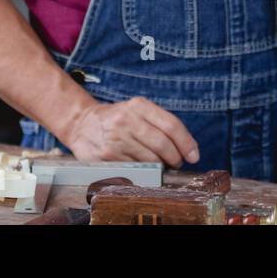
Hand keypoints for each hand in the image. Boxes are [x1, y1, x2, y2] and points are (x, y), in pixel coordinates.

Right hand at [65, 97, 198, 167]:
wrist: (82, 124)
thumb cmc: (117, 119)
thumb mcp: (136, 111)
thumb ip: (159, 123)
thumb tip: (186, 148)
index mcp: (139, 106)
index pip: (171, 124)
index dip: (186, 142)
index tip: (194, 155)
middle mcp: (127, 120)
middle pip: (162, 144)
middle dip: (175, 158)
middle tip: (176, 163)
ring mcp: (116, 138)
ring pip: (150, 159)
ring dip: (160, 167)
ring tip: (160, 165)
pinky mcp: (107, 156)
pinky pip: (135, 168)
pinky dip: (144, 172)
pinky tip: (143, 168)